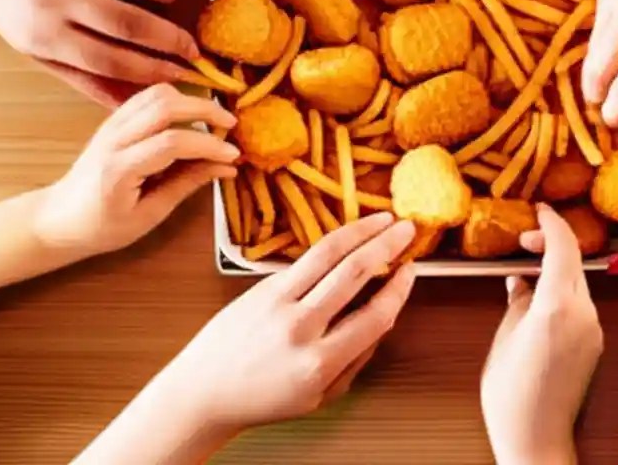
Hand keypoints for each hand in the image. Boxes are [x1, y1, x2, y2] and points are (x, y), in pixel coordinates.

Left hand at [0, 0, 199, 107]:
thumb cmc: (17, 14)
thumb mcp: (43, 55)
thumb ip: (88, 80)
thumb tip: (131, 103)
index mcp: (50, 37)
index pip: (113, 61)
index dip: (154, 70)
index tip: (182, 74)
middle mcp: (60, 0)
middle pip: (130, 23)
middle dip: (170, 38)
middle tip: (191, 45)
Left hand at [34, 84, 238, 255]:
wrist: (60, 217)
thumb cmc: (103, 226)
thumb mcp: (149, 215)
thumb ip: (186, 185)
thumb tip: (225, 168)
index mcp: (120, 169)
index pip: (172, 143)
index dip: (208, 145)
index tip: (233, 156)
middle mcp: (114, 139)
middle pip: (165, 106)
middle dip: (204, 110)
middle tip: (231, 125)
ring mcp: (111, 124)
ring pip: (156, 94)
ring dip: (189, 100)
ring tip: (214, 118)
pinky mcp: (113, 119)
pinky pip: (147, 97)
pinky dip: (174, 99)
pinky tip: (190, 114)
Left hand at [152, 215, 416, 435]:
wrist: (205, 389)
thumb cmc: (264, 398)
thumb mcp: (321, 395)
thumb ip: (356, 359)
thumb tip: (384, 318)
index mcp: (319, 363)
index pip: (374, 316)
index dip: (399, 290)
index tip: (412, 270)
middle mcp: (299, 328)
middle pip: (354, 273)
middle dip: (387, 245)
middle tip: (407, 228)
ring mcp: (277, 302)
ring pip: (327, 254)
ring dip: (361, 230)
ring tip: (383, 218)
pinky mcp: (261, 286)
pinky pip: (303, 260)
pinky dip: (331, 245)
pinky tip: (348, 237)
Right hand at [481, 204, 600, 464]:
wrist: (536, 438)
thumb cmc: (511, 393)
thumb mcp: (505, 335)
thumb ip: (517, 300)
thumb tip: (520, 280)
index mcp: (558, 306)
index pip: (564, 247)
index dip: (552, 223)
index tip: (540, 209)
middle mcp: (584, 314)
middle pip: (575, 262)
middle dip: (552, 244)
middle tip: (524, 240)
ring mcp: (594, 330)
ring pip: (579, 283)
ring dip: (558, 268)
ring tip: (528, 268)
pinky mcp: (594, 345)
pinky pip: (580, 305)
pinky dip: (563, 292)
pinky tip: (539, 298)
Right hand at [582, 0, 617, 126]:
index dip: (616, 113)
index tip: (613, 122)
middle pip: (597, 75)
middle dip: (596, 97)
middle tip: (601, 106)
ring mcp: (614, 0)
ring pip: (591, 51)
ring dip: (595, 71)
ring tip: (603, 81)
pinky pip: (596, 23)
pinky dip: (603, 38)